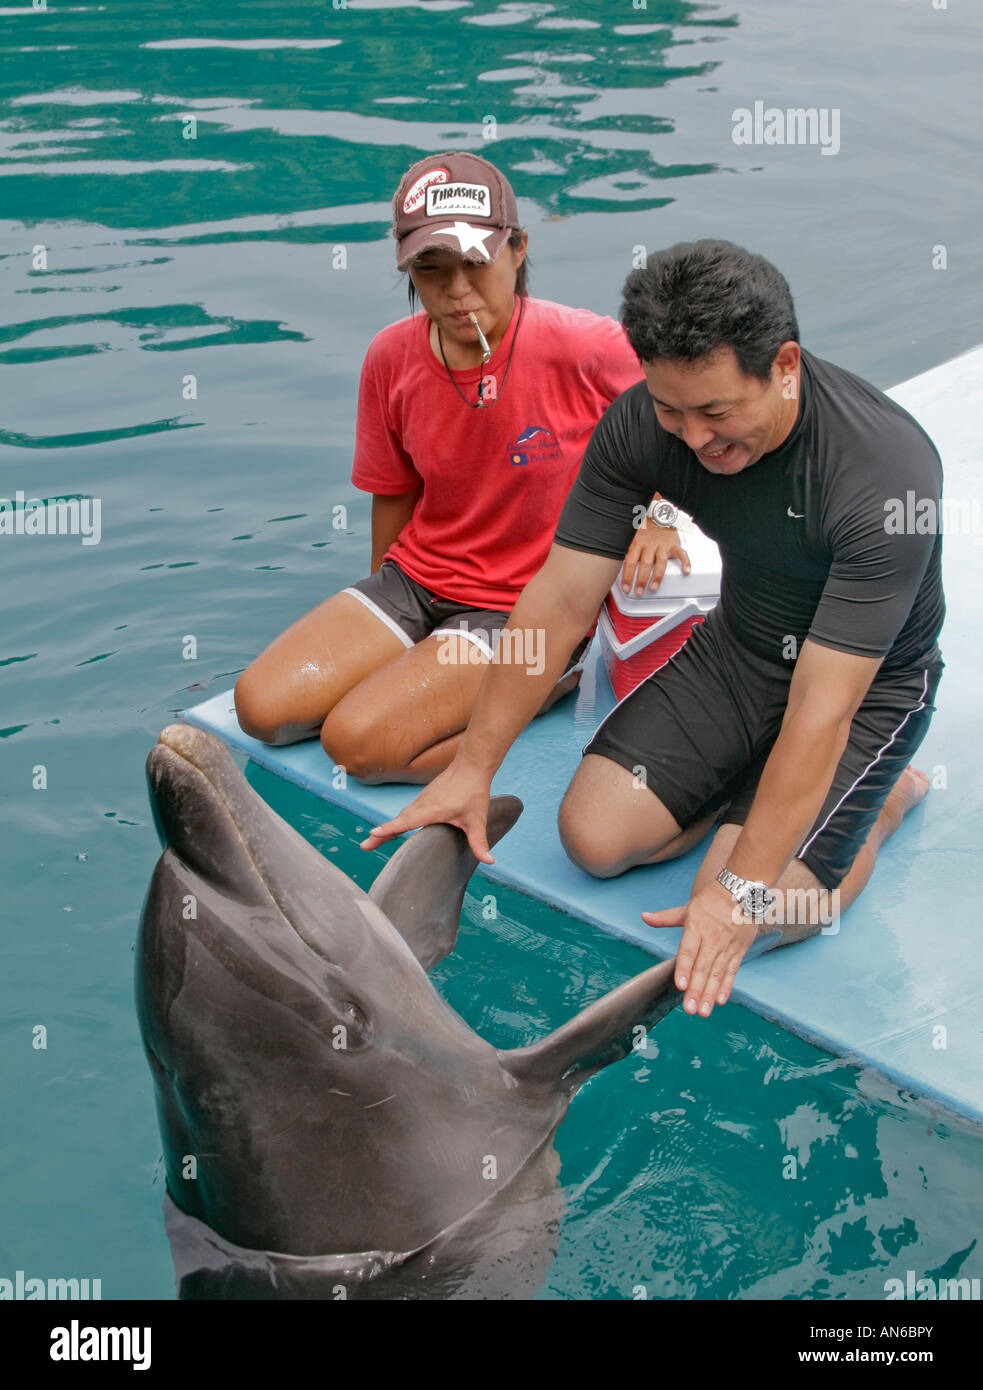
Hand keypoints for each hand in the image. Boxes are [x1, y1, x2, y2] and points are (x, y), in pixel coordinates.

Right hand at [359, 760, 492, 861]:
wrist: (470, 766)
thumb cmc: (473, 791)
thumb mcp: (477, 819)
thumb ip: (479, 842)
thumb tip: (489, 860)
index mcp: (431, 810)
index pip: (406, 821)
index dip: (390, 829)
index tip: (374, 834)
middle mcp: (421, 804)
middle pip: (397, 821)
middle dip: (380, 834)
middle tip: (365, 846)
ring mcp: (421, 800)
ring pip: (401, 816)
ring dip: (386, 828)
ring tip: (372, 841)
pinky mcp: (423, 799)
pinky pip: (406, 812)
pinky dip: (396, 822)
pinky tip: (393, 830)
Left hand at [621, 495, 690, 594]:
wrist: (658, 513)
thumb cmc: (643, 529)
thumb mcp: (629, 536)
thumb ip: (624, 550)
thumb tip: (612, 564)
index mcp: (636, 543)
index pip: (629, 562)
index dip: (627, 576)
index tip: (626, 588)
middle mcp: (649, 544)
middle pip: (644, 564)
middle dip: (641, 579)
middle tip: (638, 591)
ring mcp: (662, 545)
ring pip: (660, 562)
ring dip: (657, 576)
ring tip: (653, 587)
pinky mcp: (674, 544)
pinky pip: (681, 554)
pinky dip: (685, 562)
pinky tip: (686, 571)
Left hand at [642, 882, 757, 1017]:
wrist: (740, 892)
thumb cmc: (709, 903)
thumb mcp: (686, 908)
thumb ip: (665, 917)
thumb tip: (644, 917)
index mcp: (696, 927)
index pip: (688, 951)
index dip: (684, 969)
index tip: (681, 985)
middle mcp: (712, 938)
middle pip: (703, 967)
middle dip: (697, 990)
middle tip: (690, 1009)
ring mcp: (727, 946)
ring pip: (717, 973)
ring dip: (710, 993)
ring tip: (704, 1011)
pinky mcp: (739, 950)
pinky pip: (732, 971)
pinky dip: (727, 986)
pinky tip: (720, 1000)